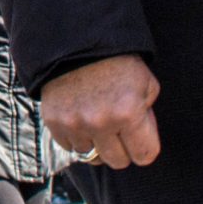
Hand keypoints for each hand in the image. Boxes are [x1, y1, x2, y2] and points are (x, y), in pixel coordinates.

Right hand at [41, 55, 161, 168]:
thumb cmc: (117, 63)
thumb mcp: (146, 85)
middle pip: (118, 162)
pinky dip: (76, 138)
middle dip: (122, 148)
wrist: (76, 42)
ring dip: (97, 144)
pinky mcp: (54, 122)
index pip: (145, 156)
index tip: (139, 136)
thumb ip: (147, 118)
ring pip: (92, 157)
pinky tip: (80, 118)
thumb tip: (138, 142)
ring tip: (97, 121)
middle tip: (118, 128)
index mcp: (129, 112)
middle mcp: (101, 122)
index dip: (144, 146)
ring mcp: (75, 123)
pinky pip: (70, 148)